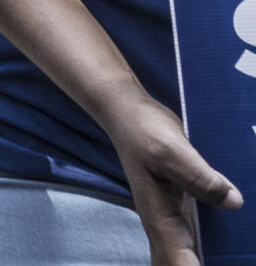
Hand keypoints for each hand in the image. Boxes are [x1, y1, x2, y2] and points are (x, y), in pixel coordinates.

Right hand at [100, 88, 240, 265]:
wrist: (129, 113)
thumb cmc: (144, 131)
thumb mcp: (171, 150)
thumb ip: (200, 177)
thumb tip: (234, 202)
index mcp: (161, 220)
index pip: (178, 264)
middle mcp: (167, 227)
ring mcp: (175, 221)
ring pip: (186, 260)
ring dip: (203, 262)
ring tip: (235, 257)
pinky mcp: (184, 212)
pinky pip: (196, 245)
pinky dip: (208, 255)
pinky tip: (231, 250)